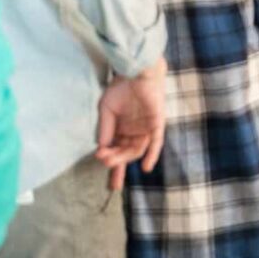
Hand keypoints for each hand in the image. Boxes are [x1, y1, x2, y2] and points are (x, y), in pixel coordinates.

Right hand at [96, 57, 166, 188]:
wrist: (135, 71)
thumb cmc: (120, 88)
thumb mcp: (106, 111)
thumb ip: (105, 130)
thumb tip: (102, 151)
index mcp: (122, 130)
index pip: (118, 153)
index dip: (115, 169)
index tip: (112, 186)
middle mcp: (134, 132)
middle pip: (126, 153)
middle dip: (116, 162)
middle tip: (105, 163)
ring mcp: (146, 128)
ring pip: (137, 149)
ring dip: (124, 157)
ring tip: (111, 159)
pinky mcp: (156, 122)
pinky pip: (156, 141)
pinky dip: (152, 154)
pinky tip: (146, 167)